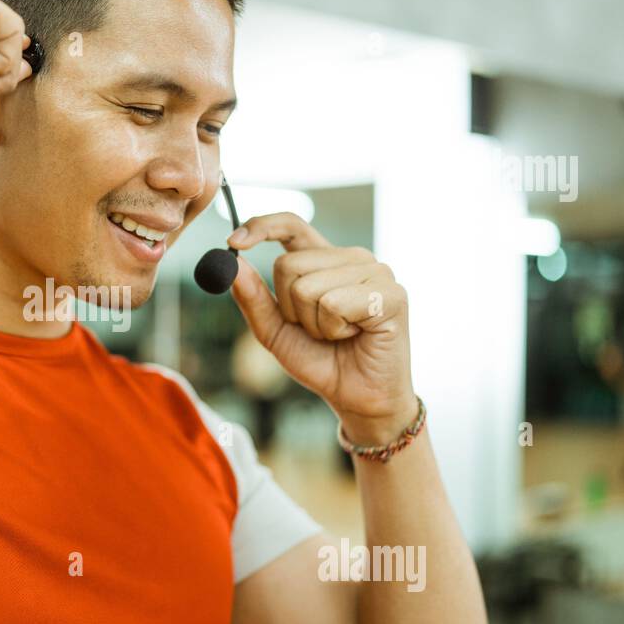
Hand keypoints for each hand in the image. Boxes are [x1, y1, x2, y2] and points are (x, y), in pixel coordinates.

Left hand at [227, 212, 417, 443]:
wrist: (359, 399)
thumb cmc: (323, 362)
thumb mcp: (276, 332)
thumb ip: (254, 298)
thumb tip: (232, 263)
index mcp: (326, 260)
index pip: (292, 224)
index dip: (261, 226)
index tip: (233, 242)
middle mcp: (352, 258)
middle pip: (289, 264)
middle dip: (290, 308)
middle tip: (318, 329)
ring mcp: (375, 272)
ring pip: (308, 287)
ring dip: (314, 324)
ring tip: (339, 334)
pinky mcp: (390, 293)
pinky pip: (334, 304)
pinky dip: (334, 329)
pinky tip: (355, 336)